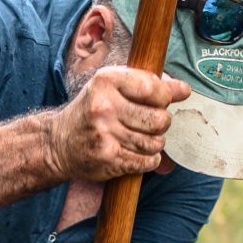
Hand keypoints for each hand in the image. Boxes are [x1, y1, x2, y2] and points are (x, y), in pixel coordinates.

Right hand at [49, 66, 189, 183]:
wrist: (58, 144)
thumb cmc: (92, 111)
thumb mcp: (113, 87)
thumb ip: (149, 85)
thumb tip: (185, 90)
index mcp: (106, 81)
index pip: (153, 88)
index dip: (165, 97)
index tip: (161, 101)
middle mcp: (104, 107)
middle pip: (159, 119)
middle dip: (162, 123)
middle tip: (151, 122)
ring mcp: (105, 134)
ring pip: (155, 142)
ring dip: (155, 143)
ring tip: (142, 138)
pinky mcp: (107, 159)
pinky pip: (146, 161)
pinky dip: (149, 159)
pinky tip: (138, 153)